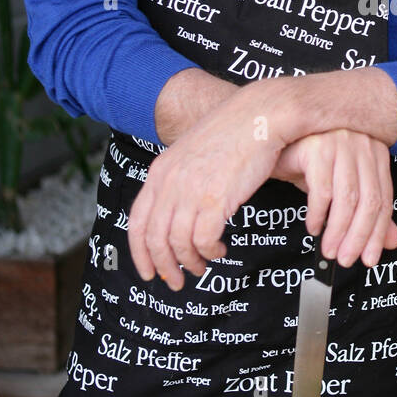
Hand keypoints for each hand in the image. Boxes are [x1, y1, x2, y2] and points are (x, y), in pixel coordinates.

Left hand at [129, 81, 286, 287]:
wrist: (259, 116)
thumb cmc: (234, 132)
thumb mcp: (193, 152)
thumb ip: (180, 178)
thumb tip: (177, 208)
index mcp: (161, 171)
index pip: (137, 221)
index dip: (140, 252)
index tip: (148, 271)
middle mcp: (171, 182)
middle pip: (155, 238)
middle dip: (164, 267)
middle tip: (176, 281)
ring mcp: (192, 190)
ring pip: (178, 243)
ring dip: (190, 262)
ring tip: (203, 265)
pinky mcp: (216, 198)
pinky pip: (204, 240)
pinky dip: (210, 252)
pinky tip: (220, 250)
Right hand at [273, 129, 396, 267]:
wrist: (280, 140)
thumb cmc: (312, 163)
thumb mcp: (343, 189)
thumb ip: (369, 213)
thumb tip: (392, 241)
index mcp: (376, 153)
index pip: (384, 200)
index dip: (378, 234)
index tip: (370, 258)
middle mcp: (362, 145)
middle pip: (368, 201)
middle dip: (358, 237)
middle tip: (346, 258)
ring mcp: (341, 143)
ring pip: (347, 199)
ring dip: (338, 231)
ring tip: (329, 249)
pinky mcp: (317, 147)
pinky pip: (322, 191)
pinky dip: (319, 215)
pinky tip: (314, 227)